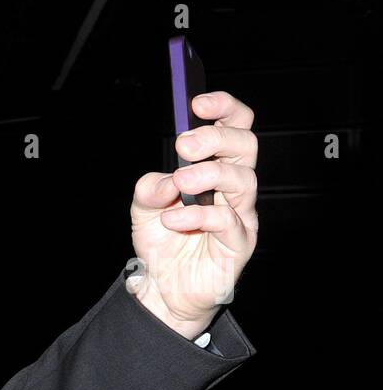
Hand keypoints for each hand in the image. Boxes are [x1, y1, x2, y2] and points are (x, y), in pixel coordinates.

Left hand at [128, 91, 258, 338]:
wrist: (163, 288)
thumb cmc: (164, 242)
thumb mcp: (142, 209)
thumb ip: (148, 188)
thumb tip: (165, 178)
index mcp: (216, 170)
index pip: (235, 128)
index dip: (224, 109)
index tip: (198, 101)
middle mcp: (234, 189)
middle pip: (245, 147)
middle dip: (216, 138)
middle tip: (185, 146)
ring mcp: (241, 215)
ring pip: (243, 180)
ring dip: (208, 175)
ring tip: (178, 183)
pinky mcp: (239, 244)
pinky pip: (227, 221)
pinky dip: (196, 215)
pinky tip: (172, 219)